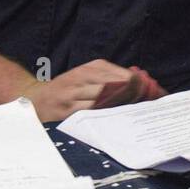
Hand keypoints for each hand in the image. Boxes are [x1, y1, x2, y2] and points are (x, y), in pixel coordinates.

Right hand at [20, 59, 162, 121]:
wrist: (33, 100)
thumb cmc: (67, 91)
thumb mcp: (86, 78)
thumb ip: (110, 79)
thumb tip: (140, 80)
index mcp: (89, 68)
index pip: (120, 74)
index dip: (140, 84)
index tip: (156, 92)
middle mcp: (81, 78)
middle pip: (115, 85)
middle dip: (136, 94)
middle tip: (153, 103)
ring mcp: (72, 95)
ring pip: (103, 98)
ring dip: (124, 105)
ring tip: (140, 112)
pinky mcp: (65, 111)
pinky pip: (89, 113)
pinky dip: (105, 116)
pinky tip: (118, 120)